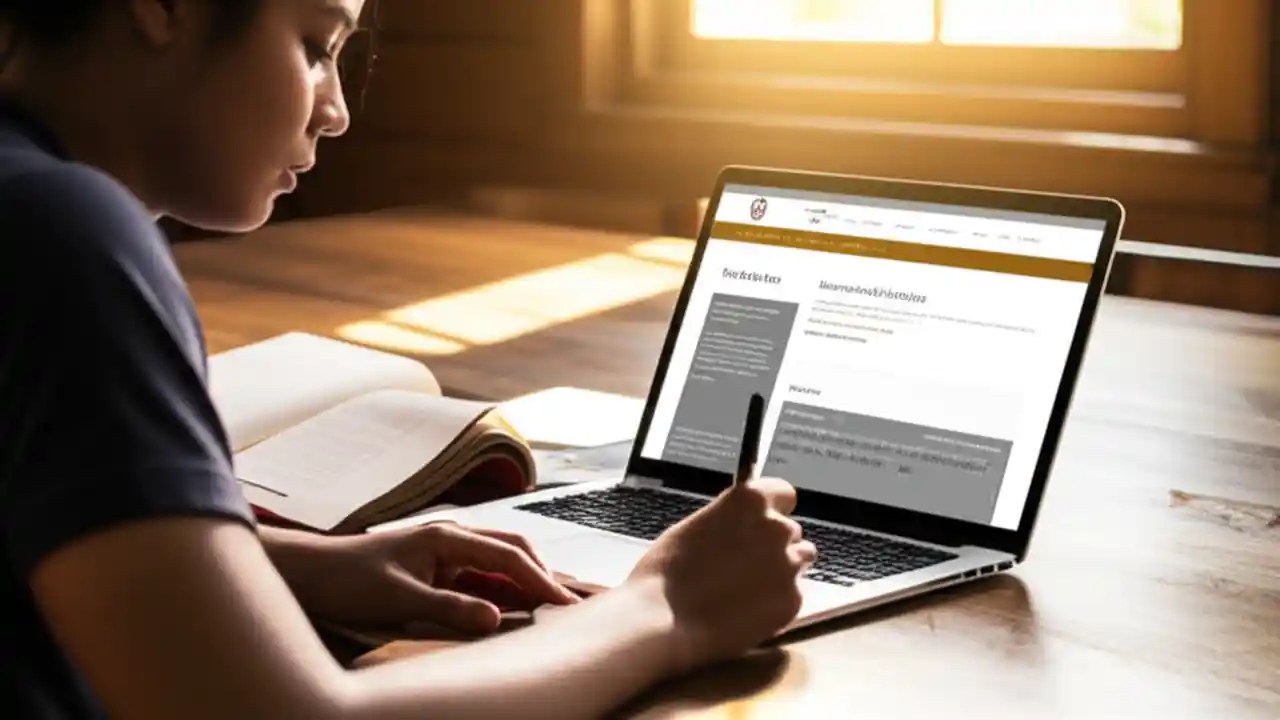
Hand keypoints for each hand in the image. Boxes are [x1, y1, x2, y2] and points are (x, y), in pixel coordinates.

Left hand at [264, 523, 579, 634]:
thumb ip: (450, 608)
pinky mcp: (436, 570)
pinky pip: (479, 578)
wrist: (311, 574)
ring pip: (498, 564)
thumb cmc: (349, 580)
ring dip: (524, 583)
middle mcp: (450, 539)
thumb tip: (497, 619)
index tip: (565, 604)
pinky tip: (513, 610)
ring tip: (550, 607)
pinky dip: (502, 592)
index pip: (508, 557)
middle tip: (567, 604)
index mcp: (446, 537)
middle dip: (542, 575)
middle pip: (512, 551)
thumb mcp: (400, 599)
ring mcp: (444, 554)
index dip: (540, 581)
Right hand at [627, 477, 815, 671]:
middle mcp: (777, 528)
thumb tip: (741, 526)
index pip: (785, 493)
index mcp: (751, 500)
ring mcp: (789, 566)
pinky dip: (776, 603)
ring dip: (781, 571)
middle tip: (745, 566)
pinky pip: (793, 596)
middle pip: (791, 532)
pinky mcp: (793, 601)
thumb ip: (730, 519)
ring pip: (799, 563)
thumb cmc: (667, 572)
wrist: (662, 620)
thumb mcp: (696, 525)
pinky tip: (746, 612)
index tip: (764, 522)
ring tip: (747, 590)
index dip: (774, 509)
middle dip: (774, 545)